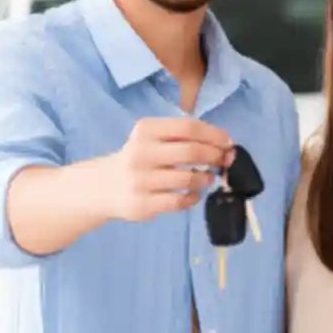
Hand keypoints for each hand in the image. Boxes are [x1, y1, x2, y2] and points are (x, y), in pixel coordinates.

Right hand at [100, 118, 234, 222]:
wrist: (104, 187)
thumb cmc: (140, 158)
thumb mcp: (154, 139)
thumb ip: (185, 138)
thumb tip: (227, 146)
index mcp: (146, 130)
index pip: (188, 127)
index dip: (214, 135)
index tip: (228, 143)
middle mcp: (141, 153)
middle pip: (191, 152)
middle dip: (215, 156)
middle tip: (224, 161)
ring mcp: (140, 181)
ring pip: (188, 179)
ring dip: (206, 178)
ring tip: (208, 177)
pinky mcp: (142, 205)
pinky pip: (179, 202)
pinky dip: (193, 197)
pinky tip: (193, 193)